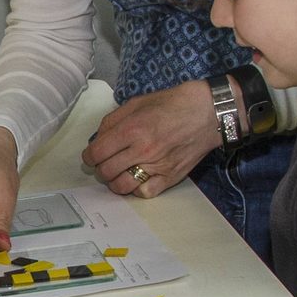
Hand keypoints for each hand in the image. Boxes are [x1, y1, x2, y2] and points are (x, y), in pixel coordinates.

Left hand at [82, 79, 217, 197]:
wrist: (208, 112)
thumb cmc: (172, 104)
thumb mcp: (137, 103)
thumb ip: (112, 121)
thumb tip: (97, 139)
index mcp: (132, 130)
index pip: (96, 153)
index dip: (89, 156)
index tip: (92, 155)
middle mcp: (143, 150)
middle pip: (106, 171)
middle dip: (100, 169)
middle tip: (104, 163)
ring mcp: (157, 166)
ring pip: (122, 186)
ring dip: (114, 181)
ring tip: (118, 173)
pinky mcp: (171, 177)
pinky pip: (145, 193)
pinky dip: (137, 189)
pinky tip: (138, 179)